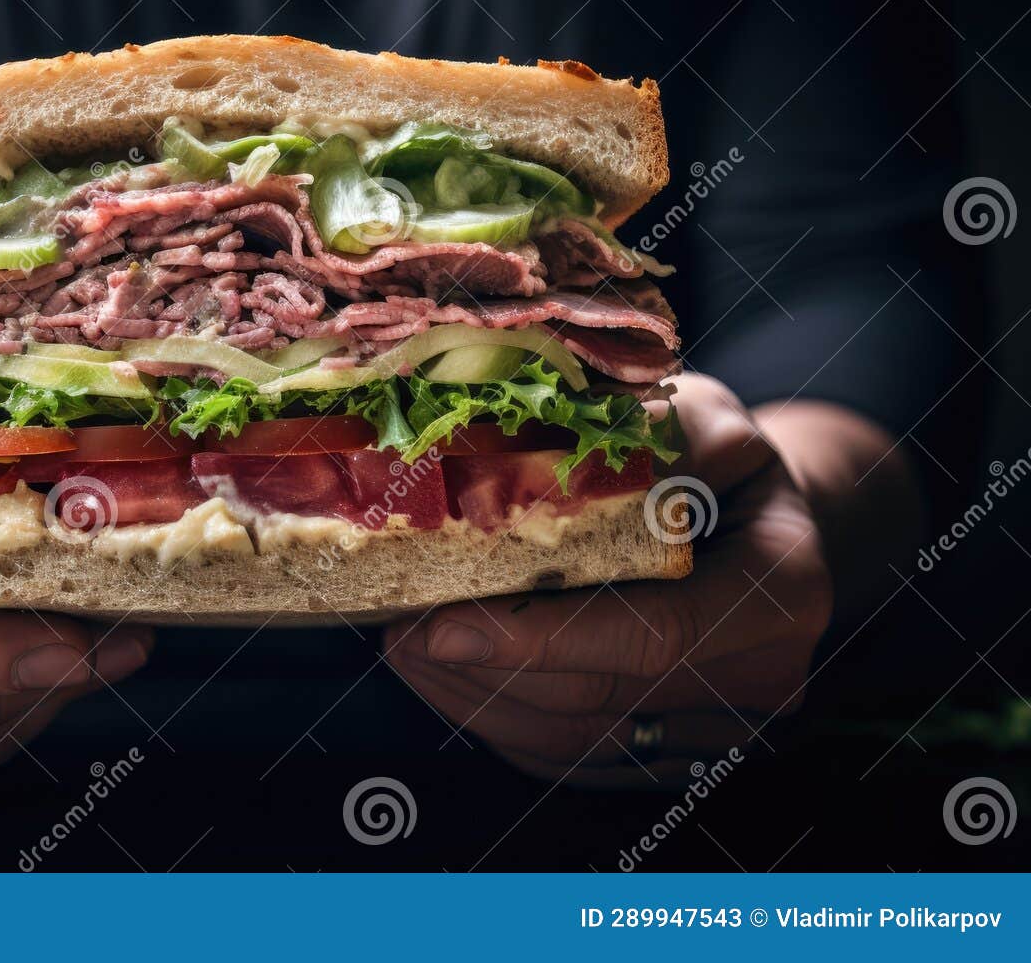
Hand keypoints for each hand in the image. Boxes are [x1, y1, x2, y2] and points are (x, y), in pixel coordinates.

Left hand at [383, 373, 833, 785]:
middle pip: (595, 697)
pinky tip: (443, 673)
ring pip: (569, 739)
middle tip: (393, 623)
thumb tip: (556, 441)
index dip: (542, 637)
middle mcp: (765, 680)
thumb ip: (652, 432)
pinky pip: (568, 759)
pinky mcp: (670, 757)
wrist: (757, 523)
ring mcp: (719, 732)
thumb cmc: (720, 461)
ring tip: (400, 642)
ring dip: (471, 696)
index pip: (652, 634)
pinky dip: (494, 720)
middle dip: (480, 666)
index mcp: (785, 591)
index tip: (446, 623)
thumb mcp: (705, 418)